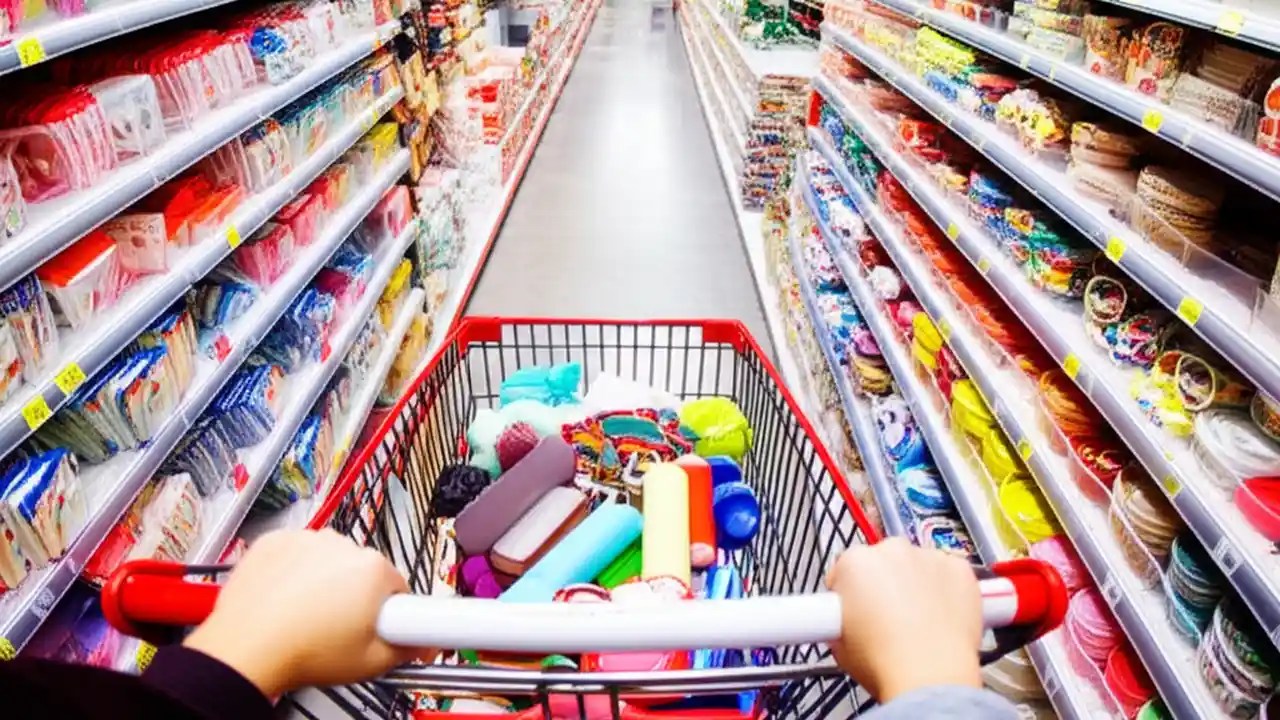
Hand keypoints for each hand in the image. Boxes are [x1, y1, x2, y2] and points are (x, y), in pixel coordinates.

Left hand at [184, 529, 423, 696]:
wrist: (245, 649)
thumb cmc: (301, 652)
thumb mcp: (372, 663)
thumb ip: (408, 649)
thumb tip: (425, 642)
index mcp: (374, 569)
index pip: (401, 588)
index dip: (393, 612)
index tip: (382, 625)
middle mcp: (343, 545)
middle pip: (364, 573)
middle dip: (358, 598)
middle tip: (341, 630)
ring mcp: (307, 540)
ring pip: (330, 561)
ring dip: (326, 582)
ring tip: (309, 617)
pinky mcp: (277, 541)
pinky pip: (296, 554)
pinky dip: (294, 572)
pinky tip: (287, 600)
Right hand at [825, 538, 982, 701]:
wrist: (928, 675)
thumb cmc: (884, 662)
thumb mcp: (838, 642)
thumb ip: (839, 616)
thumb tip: (848, 618)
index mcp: (855, 562)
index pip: (847, 568)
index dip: (850, 592)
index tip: (858, 608)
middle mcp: (892, 550)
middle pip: (884, 561)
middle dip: (884, 584)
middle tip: (887, 620)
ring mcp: (928, 558)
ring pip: (918, 566)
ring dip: (916, 585)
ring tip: (918, 623)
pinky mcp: (959, 569)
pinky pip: (949, 574)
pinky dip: (947, 590)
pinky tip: (941, 617)